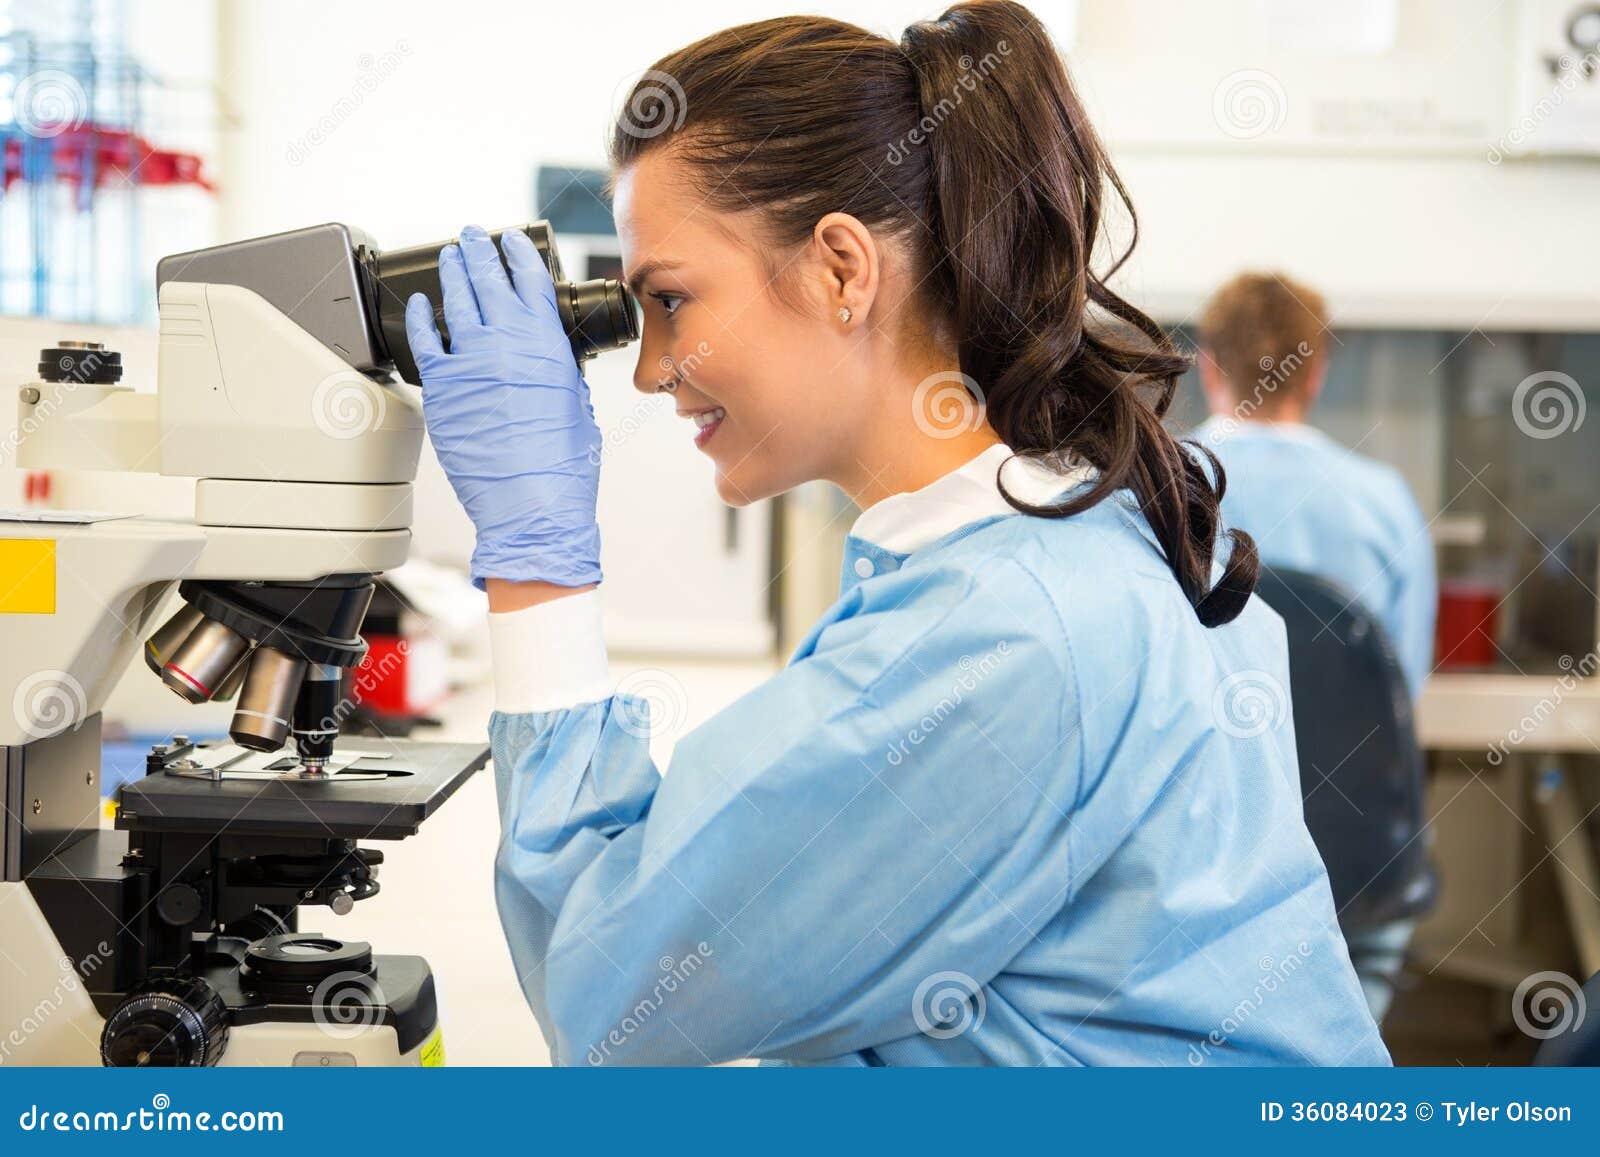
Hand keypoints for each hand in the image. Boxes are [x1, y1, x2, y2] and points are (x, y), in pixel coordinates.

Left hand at [405, 225, 602, 589]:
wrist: (533, 504)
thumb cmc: (563, 466)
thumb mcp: (576, 404)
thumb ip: (559, 370)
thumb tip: (548, 356)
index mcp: (547, 343)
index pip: (530, 280)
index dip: (519, 254)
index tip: (511, 240)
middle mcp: (507, 342)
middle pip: (489, 279)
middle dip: (480, 251)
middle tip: (472, 236)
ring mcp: (470, 361)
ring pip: (456, 300)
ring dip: (453, 273)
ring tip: (450, 256)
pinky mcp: (443, 387)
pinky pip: (425, 340)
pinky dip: (421, 318)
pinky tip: (420, 305)